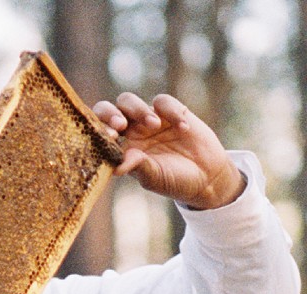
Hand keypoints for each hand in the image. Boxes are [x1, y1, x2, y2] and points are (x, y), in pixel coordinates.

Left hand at [92, 92, 244, 209]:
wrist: (206, 176)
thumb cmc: (173, 180)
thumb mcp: (153, 177)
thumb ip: (137, 167)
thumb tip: (116, 168)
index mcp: (119, 147)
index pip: (99, 132)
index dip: (99, 130)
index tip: (111, 136)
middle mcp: (128, 131)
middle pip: (108, 109)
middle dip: (110, 113)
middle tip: (121, 125)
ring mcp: (148, 119)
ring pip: (129, 101)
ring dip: (138, 110)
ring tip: (154, 124)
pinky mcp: (170, 111)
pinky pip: (163, 102)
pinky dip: (172, 112)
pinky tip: (183, 129)